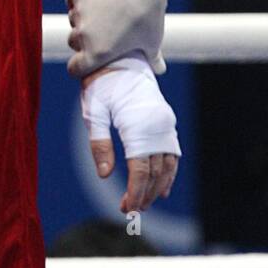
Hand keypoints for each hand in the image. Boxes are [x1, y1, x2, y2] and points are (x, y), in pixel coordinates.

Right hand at [66, 0, 178, 77]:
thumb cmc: (149, 14)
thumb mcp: (153, 41)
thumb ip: (153, 59)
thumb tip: (159, 69)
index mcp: (97, 52)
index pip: (75, 68)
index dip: (80, 66)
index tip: (85, 61)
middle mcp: (83, 33)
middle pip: (73, 41)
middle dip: (83, 38)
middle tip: (101, 29)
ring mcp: (78, 10)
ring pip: (73, 17)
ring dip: (82, 16)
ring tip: (103, 8)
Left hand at [80, 55, 179, 212]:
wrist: (120, 57)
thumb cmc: (102, 84)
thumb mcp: (94, 112)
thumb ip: (99, 144)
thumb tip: (105, 176)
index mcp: (137, 126)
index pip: (140, 170)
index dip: (135, 193)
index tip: (126, 208)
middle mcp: (157, 126)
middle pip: (156, 172)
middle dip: (145, 194)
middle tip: (130, 210)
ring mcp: (165, 124)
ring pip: (168, 165)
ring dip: (158, 187)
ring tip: (145, 203)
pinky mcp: (166, 121)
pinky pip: (173, 153)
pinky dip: (169, 172)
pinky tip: (163, 187)